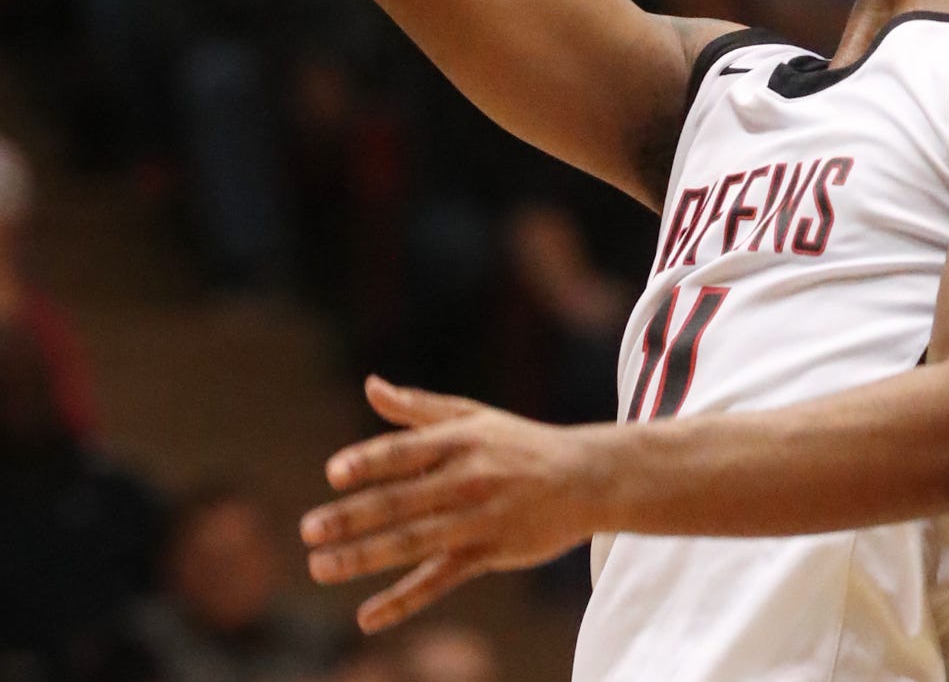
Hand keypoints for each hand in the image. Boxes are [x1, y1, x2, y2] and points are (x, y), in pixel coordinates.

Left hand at [301, 376, 604, 632]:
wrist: (587, 477)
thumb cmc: (519, 443)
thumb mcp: (474, 417)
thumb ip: (417, 407)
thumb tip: (370, 386)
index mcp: (462, 440)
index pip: (407, 451)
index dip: (370, 461)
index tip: (334, 474)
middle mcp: (469, 478)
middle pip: (401, 501)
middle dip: (352, 517)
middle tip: (308, 530)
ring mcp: (479, 519)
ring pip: (413, 542)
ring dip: (363, 556)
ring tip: (320, 567)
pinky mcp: (489, 553)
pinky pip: (440, 579)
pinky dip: (403, 600)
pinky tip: (366, 617)